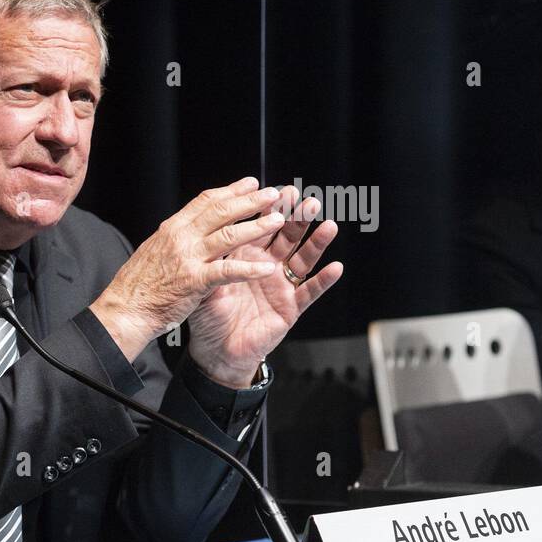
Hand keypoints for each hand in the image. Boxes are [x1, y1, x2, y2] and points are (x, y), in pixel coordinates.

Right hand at [90, 178, 286, 361]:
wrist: (125, 310)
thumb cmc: (140, 285)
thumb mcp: (157, 250)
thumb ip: (179, 238)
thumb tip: (195, 226)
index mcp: (173, 228)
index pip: (206, 201)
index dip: (231, 190)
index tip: (251, 183)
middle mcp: (181, 237)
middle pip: (221, 211)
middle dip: (250, 200)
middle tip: (274, 193)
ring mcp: (187, 258)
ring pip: (228, 235)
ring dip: (256, 226)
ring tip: (279, 220)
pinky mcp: (194, 281)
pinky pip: (226, 272)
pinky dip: (248, 270)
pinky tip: (267, 268)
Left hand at [187, 184, 343, 387]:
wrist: (216, 349)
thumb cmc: (209, 316)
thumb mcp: (206, 282)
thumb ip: (215, 259)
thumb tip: (215, 232)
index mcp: (246, 255)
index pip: (263, 226)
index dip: (273, 209)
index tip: (282, 191)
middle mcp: (268, 266)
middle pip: (287, 237)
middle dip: (298, 218)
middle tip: (308, 201)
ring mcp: (282, 286)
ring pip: (302, 260)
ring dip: (316, 243)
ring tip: (329, 225)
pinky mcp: (291, 307)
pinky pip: (309, 292)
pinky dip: (323, 281)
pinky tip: (335, 267)